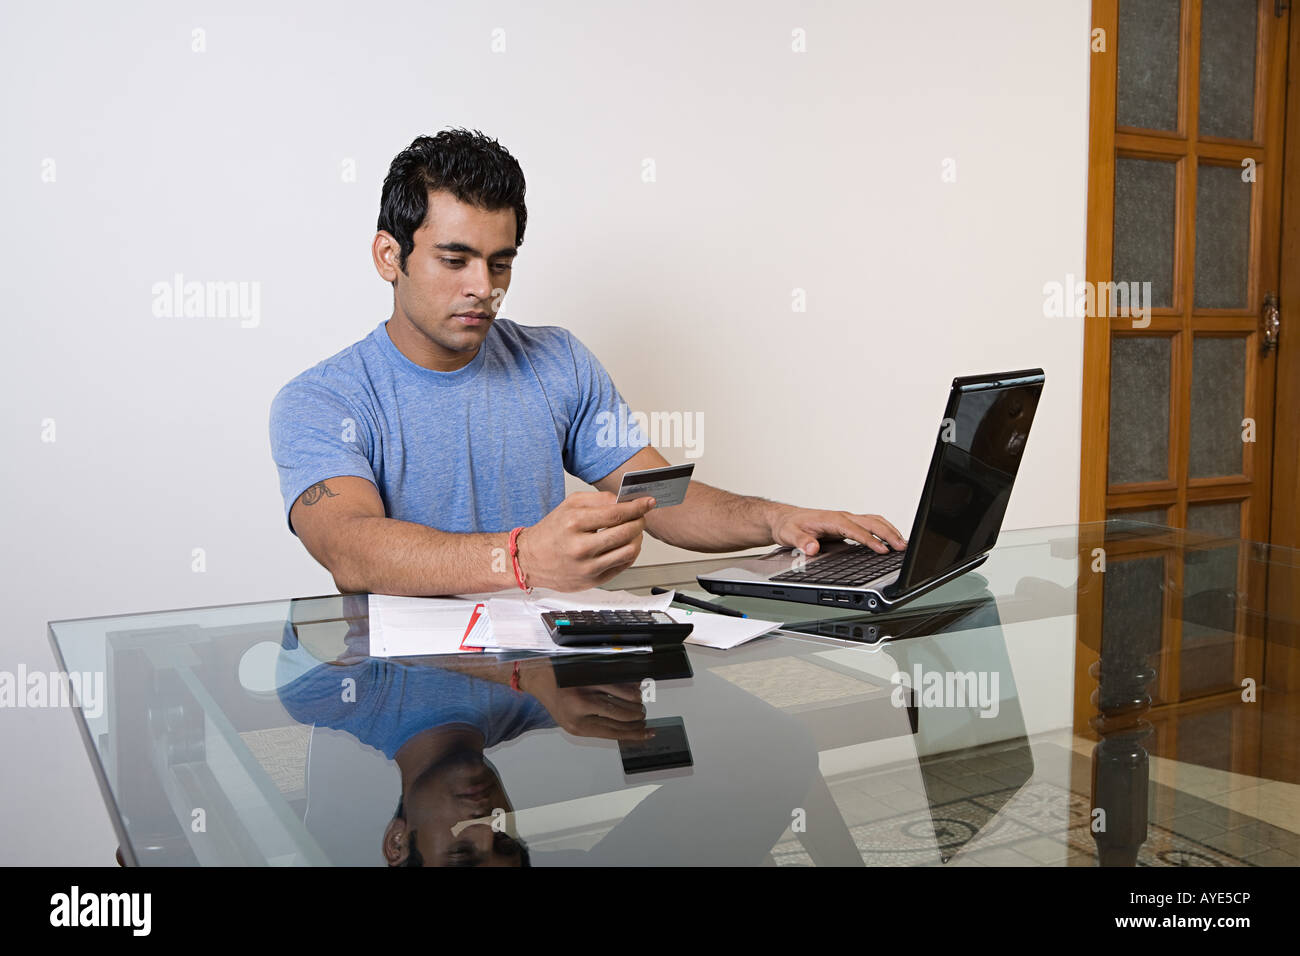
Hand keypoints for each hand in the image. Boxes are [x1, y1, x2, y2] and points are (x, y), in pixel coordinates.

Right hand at [517, 491, 655, 591]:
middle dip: (640, 521)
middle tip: (641, 516)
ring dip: (638, 538)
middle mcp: (581, 547)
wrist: (530, 559)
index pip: (616, 514)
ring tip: (633, 531)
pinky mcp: (592, 581)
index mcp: (574, 523)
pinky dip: (630, 553)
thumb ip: (598, 499)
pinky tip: (625, 545)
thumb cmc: (551, 532)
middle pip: (626, 532)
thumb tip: (625, 500)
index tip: (648, 502)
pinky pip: (623, 566)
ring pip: (629, 551)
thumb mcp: (569, 505)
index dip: (637, 507)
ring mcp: (587, 567)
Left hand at [517, 663, 651, 740]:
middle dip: (637, 716)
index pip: (613, 733)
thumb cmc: (556, 699)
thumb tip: (625, 728)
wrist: (538, 677)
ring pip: (623, 696)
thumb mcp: (571, 721)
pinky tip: (634, 688)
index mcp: (577, 725)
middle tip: (643, 716)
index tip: (648, 733)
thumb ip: (595, 726)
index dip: (634, 734)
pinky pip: (617, 679)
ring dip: (636, 701)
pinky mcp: (588, 672)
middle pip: (620, 715)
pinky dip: (629, 685)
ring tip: (639, 704)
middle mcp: (581, 707)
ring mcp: (585, 687)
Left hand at [769, 507, 906, 555]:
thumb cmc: (789, 526)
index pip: (854, 530)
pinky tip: (891, 539)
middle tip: (901, 547)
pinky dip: (884, 530)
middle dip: (888, 534)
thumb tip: (812, 548)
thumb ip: (801, 541)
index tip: (881, 550)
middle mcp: (841, 517)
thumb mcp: (789, 535)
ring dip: (889, 531)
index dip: (869, 540)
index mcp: (831, 519)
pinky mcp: (848, 524)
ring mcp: (846, 519)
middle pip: (870, 522)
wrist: (785, 519)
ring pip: (874, 521)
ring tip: (902, 544)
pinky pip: (870, 524)